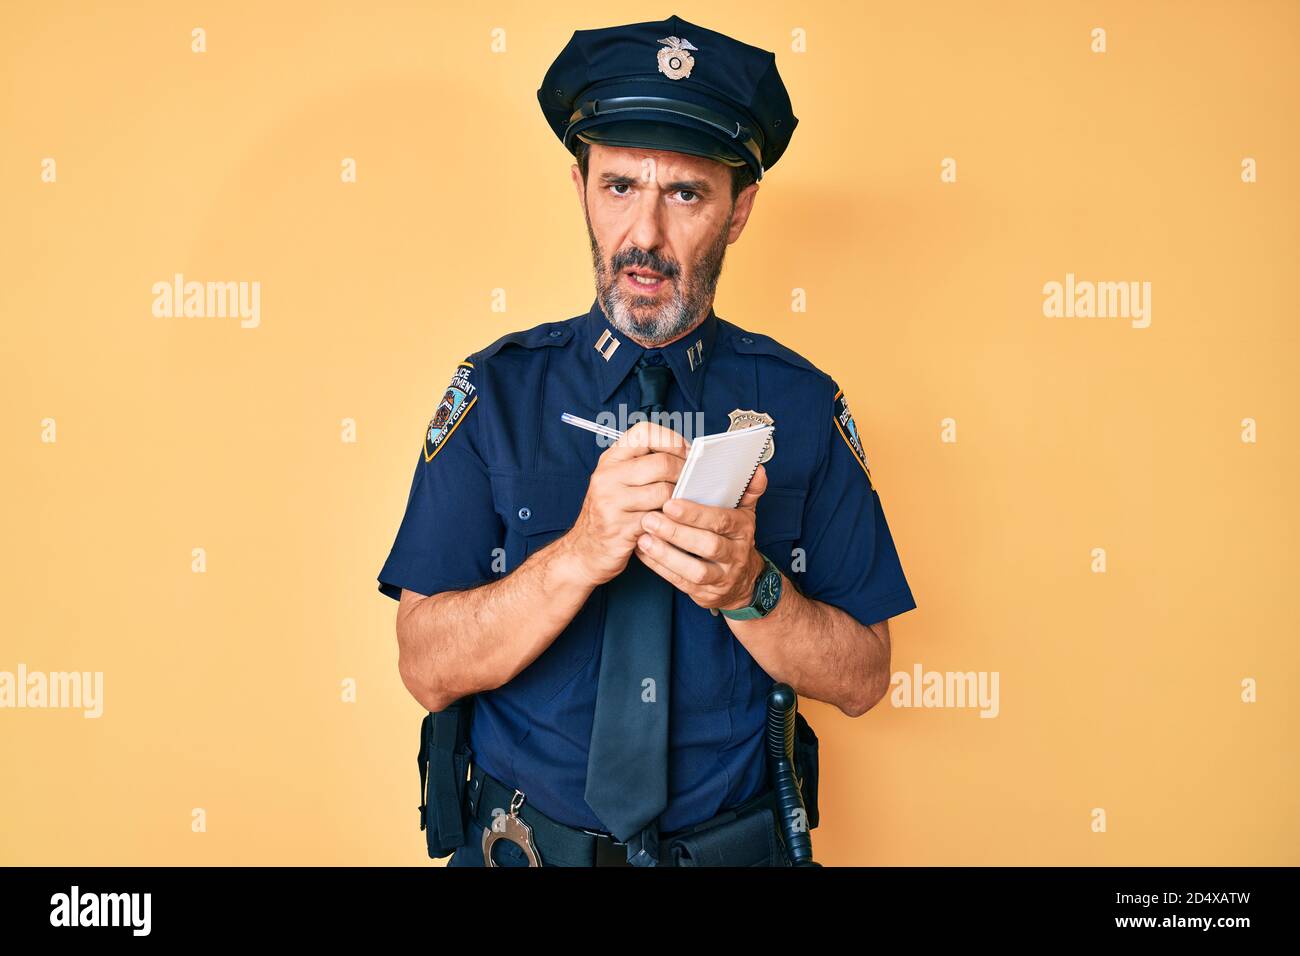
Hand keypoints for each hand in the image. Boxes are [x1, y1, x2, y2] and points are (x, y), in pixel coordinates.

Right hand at [561, 420, 691, 585]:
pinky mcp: (620, 528)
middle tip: (691, 484)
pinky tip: (668, 524)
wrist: (583, 553)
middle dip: (684, 473)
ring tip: (678, 507)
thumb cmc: (610, 515)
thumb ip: (645, 465)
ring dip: (679, 501)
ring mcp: (611, 502)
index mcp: (610, 460)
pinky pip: (659, 519)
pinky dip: (669, 521)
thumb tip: (689, 455)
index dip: (671, 440)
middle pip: (662, 463)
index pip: (645, 432)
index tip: (686, 454)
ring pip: (664, 492)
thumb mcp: (619, 482)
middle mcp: (607, 476)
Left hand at [634, 464, 768, 610]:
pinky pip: (681, 583)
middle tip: (650, 519)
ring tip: (644, 539)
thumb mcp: (745, 514)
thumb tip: (757, 471)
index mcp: (743, 530)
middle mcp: (735, 554)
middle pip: (708, 545)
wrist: (744, 583)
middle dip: (677, 533)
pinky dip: (660, 568)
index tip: (670, 503)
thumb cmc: (735, 540)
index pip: (722, 520)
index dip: (696, 514)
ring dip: (667, 555)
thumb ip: (748, 491)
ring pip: (695, 570)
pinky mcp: (705, 594)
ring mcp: (721, 577)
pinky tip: (644, 553)